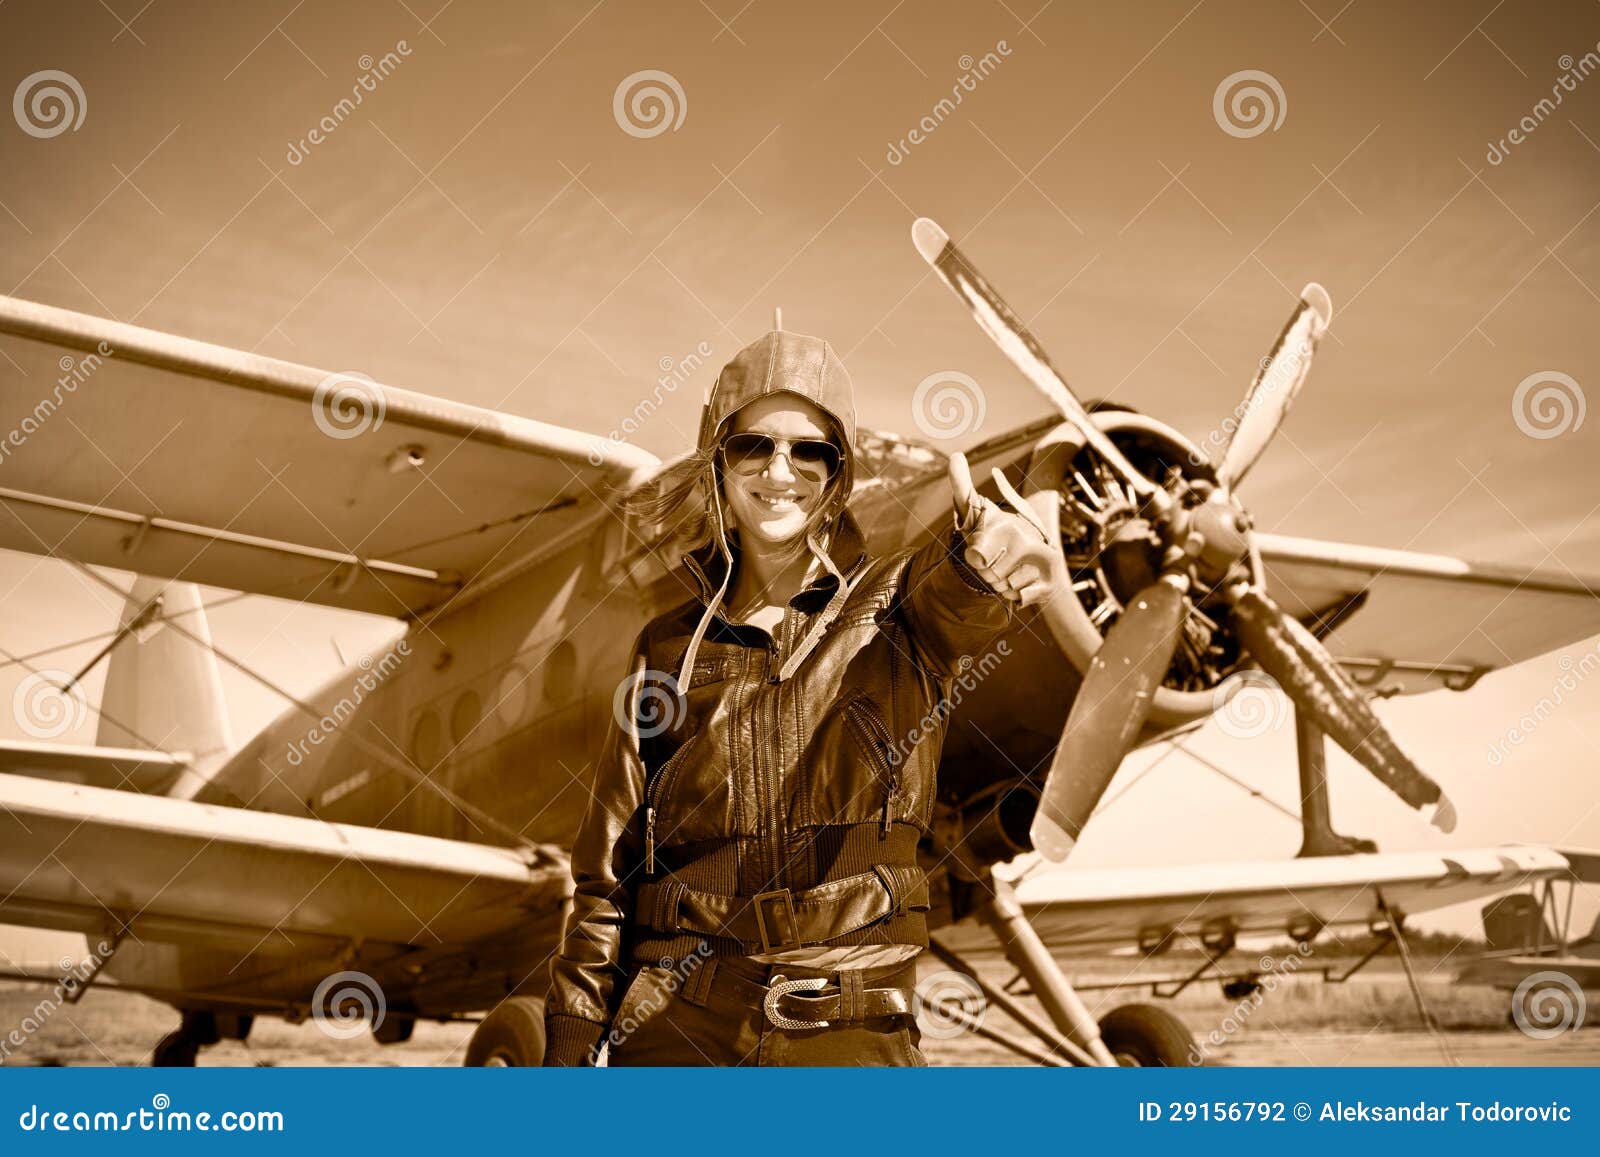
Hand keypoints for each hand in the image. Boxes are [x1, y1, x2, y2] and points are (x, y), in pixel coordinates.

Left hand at [947, 452, 1060, 606]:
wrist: (1026, 555)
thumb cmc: (994, 533)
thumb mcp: (974, 511)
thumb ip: (962, 485)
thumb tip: (955, 456)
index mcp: (1010, 526)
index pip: (976, 556)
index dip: (974, 557)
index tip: (980, 549)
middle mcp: (1030, 543)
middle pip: (987, 575)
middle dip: (986, 572)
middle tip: (995, 559)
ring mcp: (1044, 563)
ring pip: (1002, 588)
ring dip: (1000, 583)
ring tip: (1008, 568)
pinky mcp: (1050, 584)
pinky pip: (1020, 599)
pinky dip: (1016, 596)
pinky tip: (1022, 582)